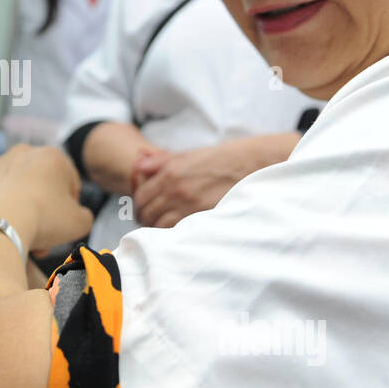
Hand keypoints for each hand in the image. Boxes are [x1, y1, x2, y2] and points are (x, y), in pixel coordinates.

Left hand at [0, 144, 92, 253]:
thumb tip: (76, 216)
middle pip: (42, 188)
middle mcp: (25, 152)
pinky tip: (6, 230)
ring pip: (19, 193)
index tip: (63, 227)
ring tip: (25, 238)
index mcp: (54, 157)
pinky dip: (4, 211)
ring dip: (25, 214)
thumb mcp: (80, 222)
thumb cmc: (44, 218)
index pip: (70, 184)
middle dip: (44, 214)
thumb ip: (84, 216)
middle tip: (44, 238)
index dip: (70, 210)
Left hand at [132, 133, 299, 226]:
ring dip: (154, 227)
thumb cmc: (221, 158)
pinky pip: (175, 231)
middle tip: (148, 220)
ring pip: (158, 225)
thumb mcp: (188, 154)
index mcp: (170, 172)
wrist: (250, 164)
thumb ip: (160, 161)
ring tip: (159, 226)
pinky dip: (170, 233)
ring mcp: (188, 204)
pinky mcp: (201, 216)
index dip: (137, 205)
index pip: (140, 195)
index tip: (141, 209)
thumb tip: (138, 165)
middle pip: (146, 212)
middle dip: (143, 217)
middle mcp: (176, 189)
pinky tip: (174, 230)